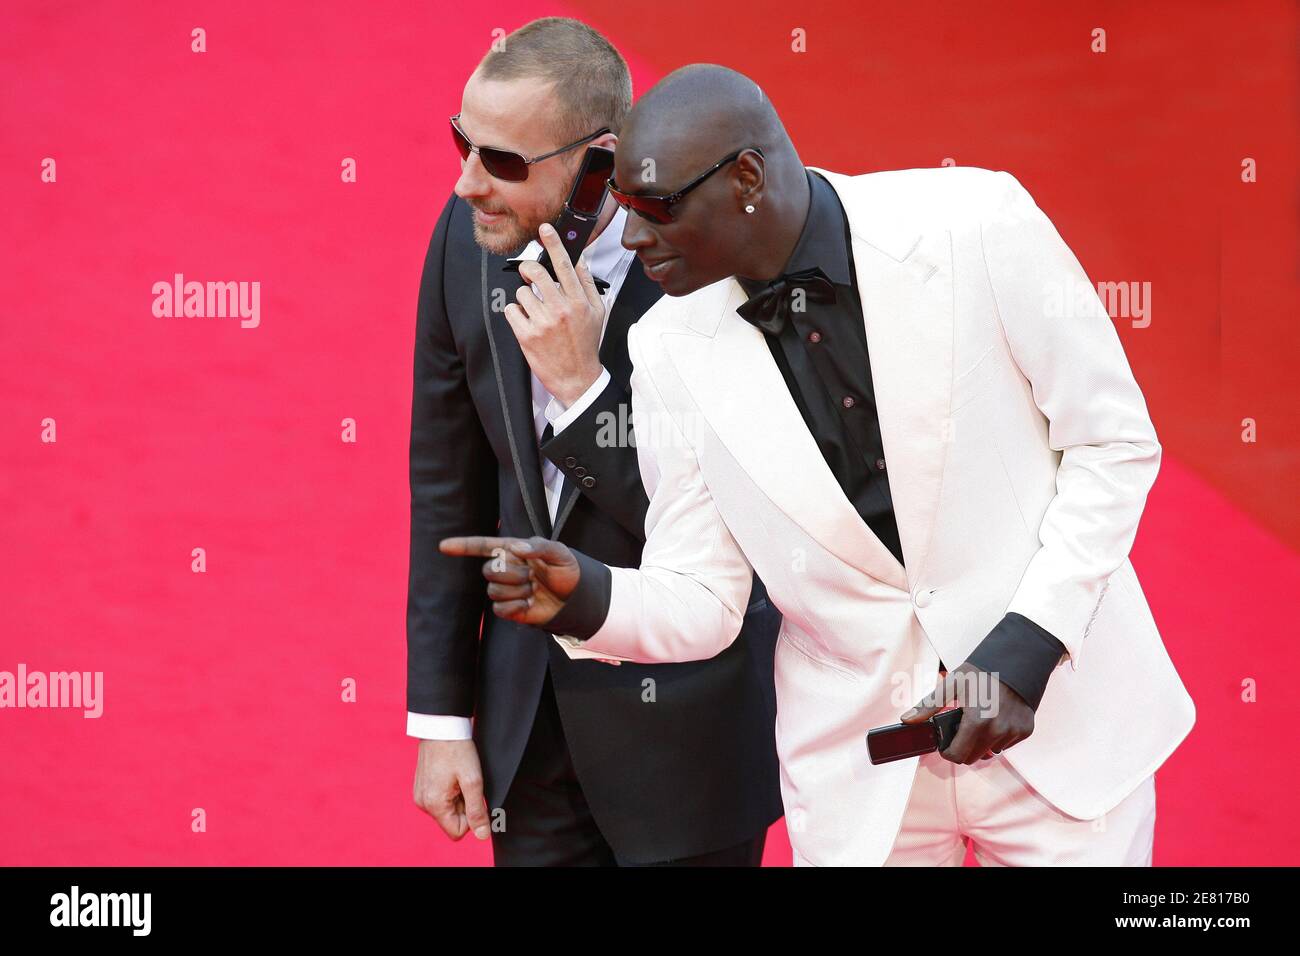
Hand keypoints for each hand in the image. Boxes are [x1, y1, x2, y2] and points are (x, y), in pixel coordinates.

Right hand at [412, 738, 490, 840]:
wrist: (440, 726)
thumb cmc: (456, 750)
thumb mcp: (473, 780)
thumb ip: (477, 810)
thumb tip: (482, 835)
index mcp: (434, 805)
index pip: (457, 832)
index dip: (471, 818)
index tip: (472, 795)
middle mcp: (423, 804)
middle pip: (452, 820)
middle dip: (464, 804)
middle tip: (465, 781)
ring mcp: (420, 795)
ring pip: (447, 809)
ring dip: (457, 796)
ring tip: (457, 775)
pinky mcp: (421, 786)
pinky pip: (440, 799)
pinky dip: (449, 789)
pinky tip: (450, 772)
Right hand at [438, 535, 580, 625]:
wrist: (576, 598)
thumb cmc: (567, 570)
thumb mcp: (560, 552)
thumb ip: (539, 546)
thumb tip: (516, 548)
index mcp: (513, 551)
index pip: (483, 546)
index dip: (463, 546)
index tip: (443, 546)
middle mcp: (506, 569)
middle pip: (488, 570)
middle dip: (511, 574)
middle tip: (532, 575)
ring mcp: (506, 590)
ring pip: (493, 590)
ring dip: (516, 591)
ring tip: (533, 590)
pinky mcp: (509, 609)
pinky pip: (499, 609)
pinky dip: (515, 607)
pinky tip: (529, 605)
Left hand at [508, 223, 605, 407]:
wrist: (577, 378)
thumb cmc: (585, 344)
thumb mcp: (597, 312)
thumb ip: (587, 285)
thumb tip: (578, 261)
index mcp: (579, 301)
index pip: (564, 264)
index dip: (553, 243)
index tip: (545, 229)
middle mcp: (561, 309)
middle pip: (536, 273)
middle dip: (528, 270)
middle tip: (529, 276)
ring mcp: (543, 323)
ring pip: (522, 293)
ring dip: (525, 299)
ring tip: (535, 312)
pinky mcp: (526, 335)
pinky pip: (511, 311)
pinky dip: (516, 315)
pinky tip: (527, 323)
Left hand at [900, 661, 1035, 764]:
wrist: (1015, 661)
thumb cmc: (981, 672)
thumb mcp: (951, 685)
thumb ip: (928, 706)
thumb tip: (906, 720)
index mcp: (978, 722)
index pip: (958, 756)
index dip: (947, 751)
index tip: (945, 743)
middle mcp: (998, 731)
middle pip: (973, 758)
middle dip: (962, 748)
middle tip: (959, 730)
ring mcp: (1014, 732)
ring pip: (990, 753)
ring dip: (980, 744)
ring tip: (977, 723)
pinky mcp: (1025, 731)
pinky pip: (1005, 745)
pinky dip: (997, 738)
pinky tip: (994, 720)